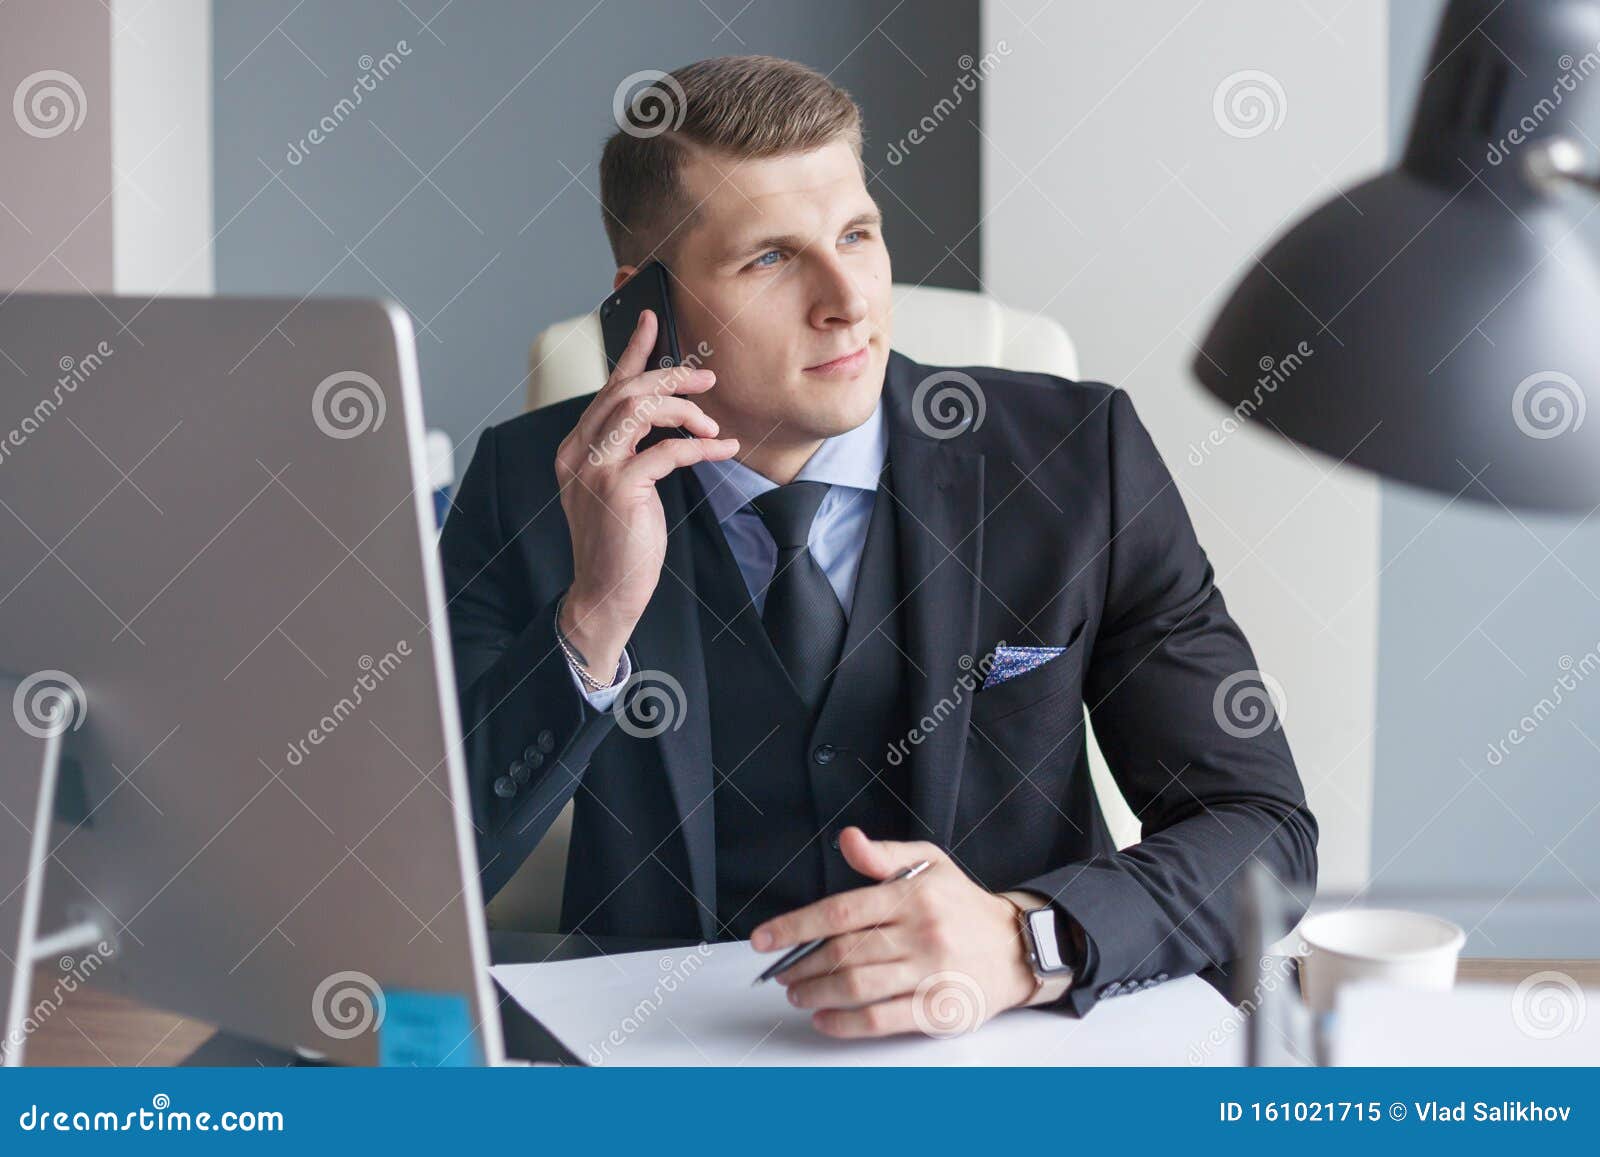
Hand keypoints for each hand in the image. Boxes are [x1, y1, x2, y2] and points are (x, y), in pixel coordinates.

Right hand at [554, 308, 739, 676]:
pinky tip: (721, 449)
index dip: (633, 352)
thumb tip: (666, 417)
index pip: (607, 389)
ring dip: (684, 408)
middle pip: (625, 391)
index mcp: (575, 448)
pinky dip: (699, 445)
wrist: (606, 594)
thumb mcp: (622, 488)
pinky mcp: (617, 489)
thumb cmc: (620, 544)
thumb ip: (631, 451)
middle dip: (671, 377)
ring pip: (640, 410)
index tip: (653, 322)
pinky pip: (666, 450)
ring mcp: (594, 470)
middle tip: (706, 378)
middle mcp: (577, 453)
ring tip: (711, 422)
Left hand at [750, 827, 1039, 1038]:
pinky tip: (826, 1019)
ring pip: (856, 987)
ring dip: (816, 993)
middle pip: (842, 953)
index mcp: (912, 895)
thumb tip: (847, 840)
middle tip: (782, 972)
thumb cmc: (963, 905)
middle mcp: (920, 933)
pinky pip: (880, 1019)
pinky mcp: (938, 1009)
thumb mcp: (930, 863)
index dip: (794, 927)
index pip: (839, 912)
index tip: (764, 939)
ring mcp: (929, 973)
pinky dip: (844, 1023)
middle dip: (801, 965)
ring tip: (799, 993)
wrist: (1017, 947)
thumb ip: (883, 855)